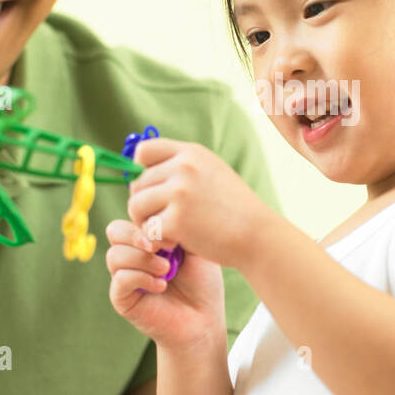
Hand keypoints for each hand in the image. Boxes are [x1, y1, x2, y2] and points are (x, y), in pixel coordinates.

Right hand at [105, 216, 225, 350]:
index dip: (146, 217)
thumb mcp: (194, 245)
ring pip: (114, 255)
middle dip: (136, 234)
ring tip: (167, 270)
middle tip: (161, 246)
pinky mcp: (122, 298)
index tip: (173, 228)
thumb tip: (154, 215)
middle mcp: (131, 255)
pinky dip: (141, 279)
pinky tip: (161, 285)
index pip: (130, 215)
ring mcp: (124, 276)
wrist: (204, 319)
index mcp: (146, 238)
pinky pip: (119, 279)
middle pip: (114, 230)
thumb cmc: (203, 282)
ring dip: (142, 260)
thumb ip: (174, 226)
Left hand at [125, 136, 269, 270]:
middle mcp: (184, 167)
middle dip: (144, 205)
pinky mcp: (177, 220)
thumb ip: (181, 168)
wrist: (257, 235)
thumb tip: (138, 170)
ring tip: (167, 232)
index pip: (143, 151)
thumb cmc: (234, 209)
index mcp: (191, 153)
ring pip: (136, 206)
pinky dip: (157, 241)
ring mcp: (180, 192)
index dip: (139, 171)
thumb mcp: (211, 173)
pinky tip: (175, 244)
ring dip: (146, 223)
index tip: (150, 189)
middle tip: (162, 220)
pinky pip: (148, 230)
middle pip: (137, 183)